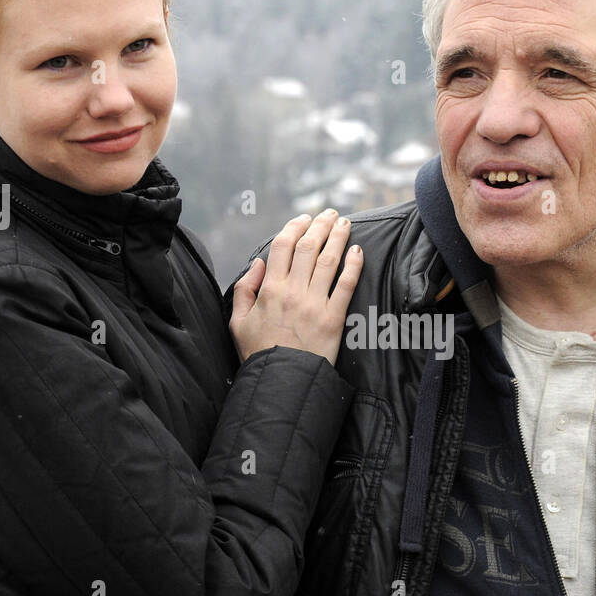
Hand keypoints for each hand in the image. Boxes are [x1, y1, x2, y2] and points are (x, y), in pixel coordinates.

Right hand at [230, 208, 362, 365]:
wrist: (280, 382)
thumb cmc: (259, 353)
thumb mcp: (238, 321)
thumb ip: (245, 289)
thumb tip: (258, 263)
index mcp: (269, 289)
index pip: (282, 246)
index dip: (294, 227)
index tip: (304, 218)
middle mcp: (292, 291)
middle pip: (308, 247)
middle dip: (320, 225)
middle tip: (329, 213)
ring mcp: (314, 303)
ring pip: (328, 260)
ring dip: (338, 236)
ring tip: (344, 222)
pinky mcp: (333, 318)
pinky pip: (346, 285)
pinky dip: (353, 265)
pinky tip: (357, 250)